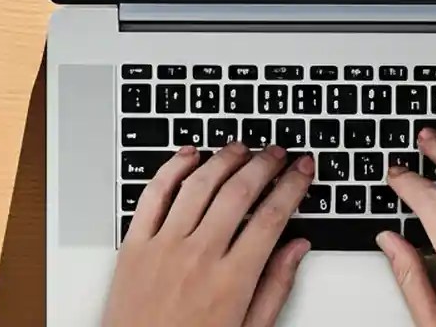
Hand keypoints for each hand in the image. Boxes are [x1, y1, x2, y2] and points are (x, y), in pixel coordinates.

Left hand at [105, 142, 314, 326]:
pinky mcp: (133, 246)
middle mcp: (198, 257)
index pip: (272, 216)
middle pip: (239, 191)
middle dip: (264, 164)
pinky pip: (153, 195)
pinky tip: (187, 156)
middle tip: (277, 152)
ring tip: (240, 148)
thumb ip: (275, 287)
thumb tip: (296, 248)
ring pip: (199, 184)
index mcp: (232, 280)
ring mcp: (163, 247)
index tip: (302, 169)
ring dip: (224, 159)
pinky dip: (171, 169)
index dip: (292, 185)